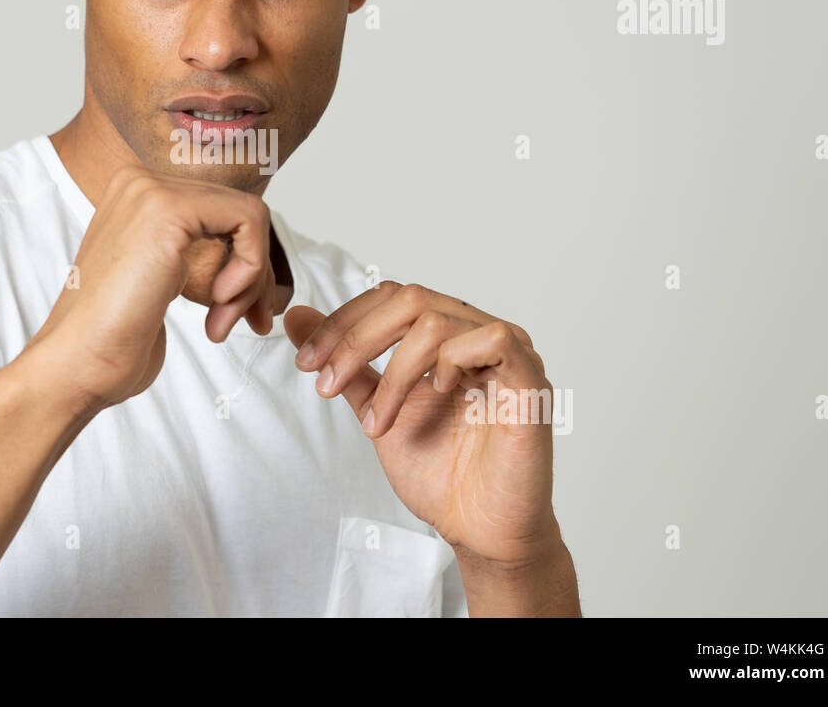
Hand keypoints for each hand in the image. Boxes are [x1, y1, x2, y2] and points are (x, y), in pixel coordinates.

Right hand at [25, 164, 277, 411]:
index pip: (221, 212)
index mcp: (136, 195)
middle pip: (238, 214)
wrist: (77, 365)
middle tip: (244, 320)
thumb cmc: (113, 339)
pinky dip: (250, 268)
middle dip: (253, 274)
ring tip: (222, 321)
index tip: (241, 311)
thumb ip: (193, 254)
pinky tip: (220, 302)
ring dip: (251, 279)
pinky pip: (248, 220)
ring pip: (248, 217)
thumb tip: (255, 256)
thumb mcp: (160, 280)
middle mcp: (140, 182)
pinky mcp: (167, 210)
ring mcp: (150, 191)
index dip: (245, 264)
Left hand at [284, 281, 559, 568]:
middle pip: (410, 298)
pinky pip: (493, 339)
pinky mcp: (530, 380)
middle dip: (356, 338)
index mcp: (447, 335)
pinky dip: (451, 361)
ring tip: (377, 421)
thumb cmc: (440, 473)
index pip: (391, 298)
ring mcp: (509, 354)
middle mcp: (477, 335)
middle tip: (326, 381)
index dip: (343, 322)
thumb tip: (297, 318)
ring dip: (392, 371)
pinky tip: (437, 393)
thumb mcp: (376, 408)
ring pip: (437, 319)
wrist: (478, 530)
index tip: (306, 362)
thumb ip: (346, 364)